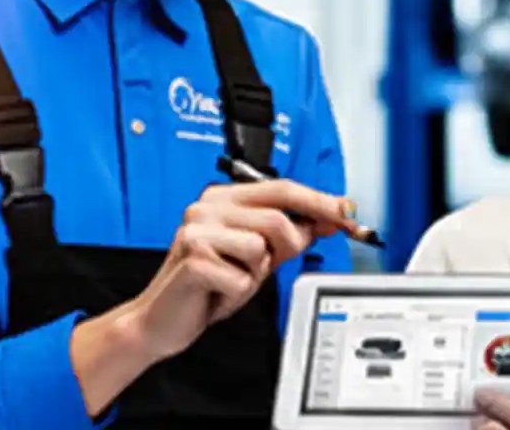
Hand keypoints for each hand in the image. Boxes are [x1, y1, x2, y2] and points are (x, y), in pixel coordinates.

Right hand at [129, 179, 356, 361]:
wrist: (161, 319)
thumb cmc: (208, 286)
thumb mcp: (255, 256)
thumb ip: (288, 234)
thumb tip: (328, 218)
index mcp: (223, 198)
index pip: (283, 188)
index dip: (319, 202)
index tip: (347, 213)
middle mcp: (207, 206)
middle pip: (278, 218)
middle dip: (288, 246)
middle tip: (269, 265)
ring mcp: (197, 230)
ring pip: (262, 249)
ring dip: (256, 274)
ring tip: (232, 279)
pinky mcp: (193, 259)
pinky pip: (243, 278)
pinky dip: (238, 293)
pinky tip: (218, 293)